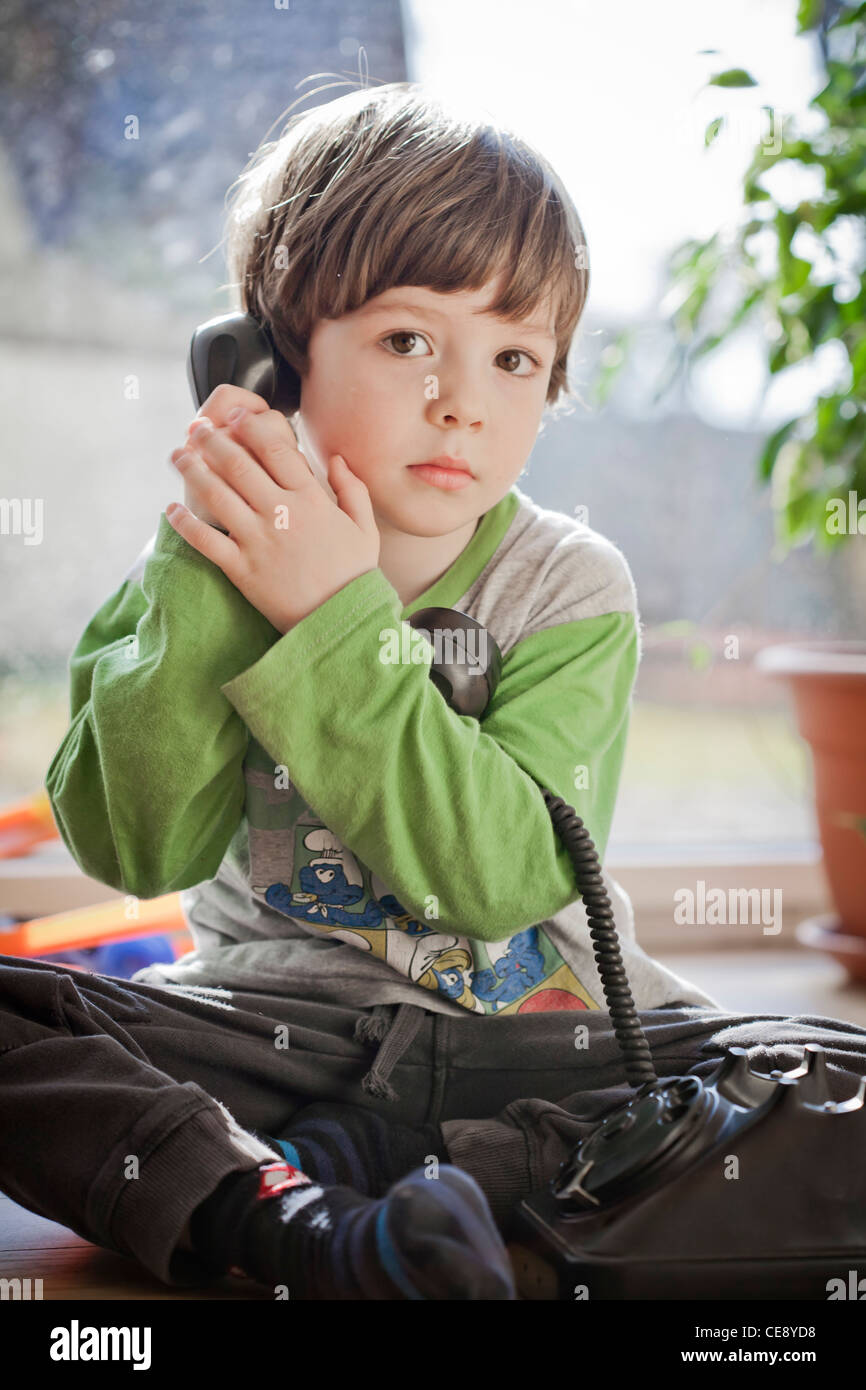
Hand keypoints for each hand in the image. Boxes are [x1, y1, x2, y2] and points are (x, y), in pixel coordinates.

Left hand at [166, 393, 379, 633]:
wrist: (340, 623)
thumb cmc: (354, 574)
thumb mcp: (365, 528)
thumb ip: (353, 488)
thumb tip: (336, 458)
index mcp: (312, 499)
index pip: (276, 448)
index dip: (251, 426)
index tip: (237, 416)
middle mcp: (282, 514)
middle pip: (238, 464)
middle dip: (213, 440)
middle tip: (197, 427)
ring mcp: (259, 541)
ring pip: (217, 494)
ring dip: (192, 470)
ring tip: (177, 455)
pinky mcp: (242, 569)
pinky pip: (206, 541)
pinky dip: (184, 523)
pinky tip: (170, 508)